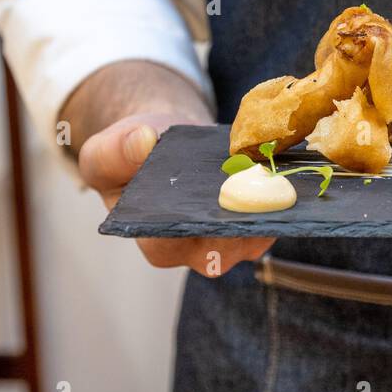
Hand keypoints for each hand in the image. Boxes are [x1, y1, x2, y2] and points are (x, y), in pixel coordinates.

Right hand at [67, 63, 274, 277]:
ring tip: (276, 173)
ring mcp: (231, 239)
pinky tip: (285, 168)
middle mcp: (195, 250)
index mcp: (155, 243)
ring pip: (257, 233)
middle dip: (242, 218)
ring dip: (269, 206)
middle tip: (258, 185)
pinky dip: (282, 195)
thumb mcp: (107, 150)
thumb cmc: (132, 154)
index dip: (195, 226)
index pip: (175, 245)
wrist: (165, 141)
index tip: (215, 198)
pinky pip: (274, 216)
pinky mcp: (256, 220)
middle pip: (225, 245)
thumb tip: (141, 141)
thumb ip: (112, 152)